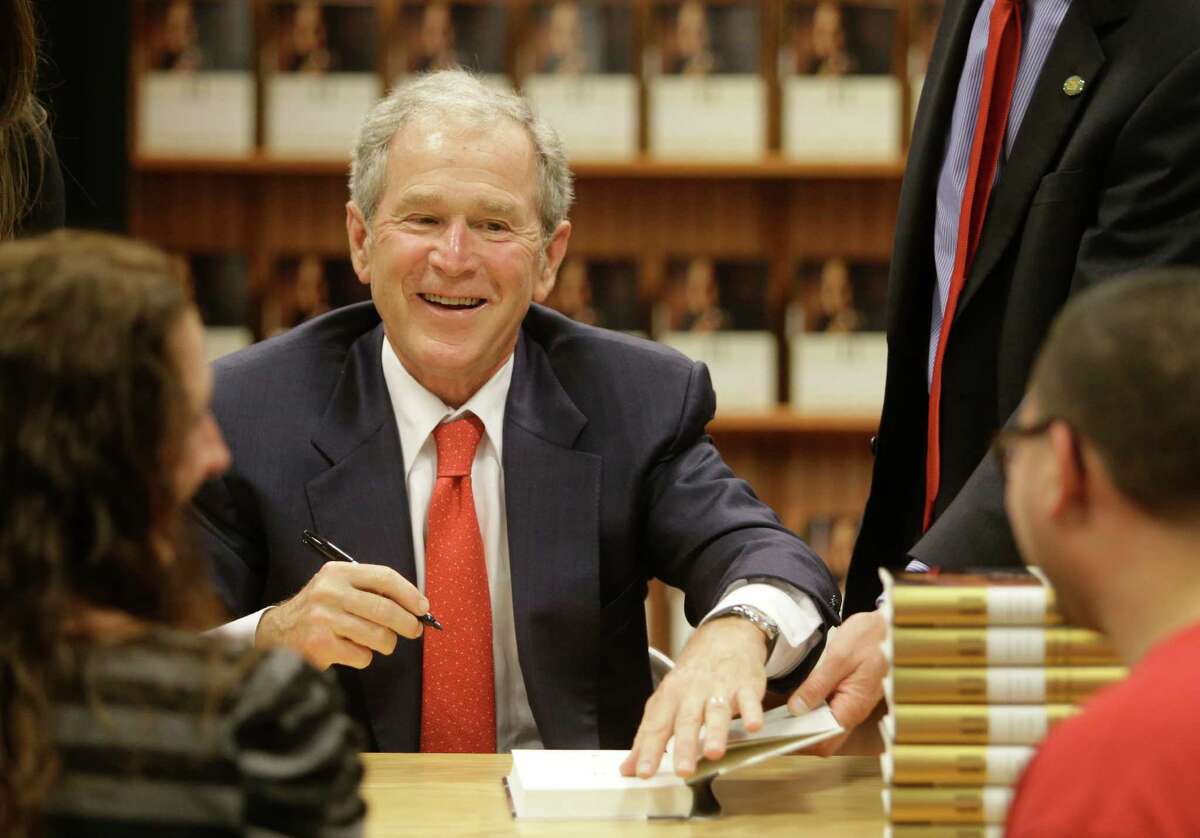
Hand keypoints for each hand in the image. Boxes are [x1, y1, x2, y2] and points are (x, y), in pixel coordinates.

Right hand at [256, 562, 425, 669]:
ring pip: (378, 636)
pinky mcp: (320, 645)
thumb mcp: (339, 586)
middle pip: (384, 609)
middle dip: (407, 623)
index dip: (409, 593)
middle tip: (414, 630)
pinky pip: (362, 656)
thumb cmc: (321, 608)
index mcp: (338, 572)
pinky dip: (364, 656)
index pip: (384, 577)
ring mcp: (324, 619)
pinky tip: (350, 649)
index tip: (423, 607)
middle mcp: (329, 592)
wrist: (278, 630)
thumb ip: (371, 590)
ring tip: (379, 641)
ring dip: (386, 643)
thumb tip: (415, 605)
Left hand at [620, 617, 766, 778]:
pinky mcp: (745, 686)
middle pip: (686, 721)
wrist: (723, 638)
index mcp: (670, 697)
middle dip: (684, 746)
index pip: (656, 726)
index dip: (648, 750)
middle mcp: (693, 693)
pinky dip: (751, 712)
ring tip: (713, 753)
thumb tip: (628, 767)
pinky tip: (752, 726)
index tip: (643, 772)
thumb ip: (648, 736)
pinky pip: (749, 699)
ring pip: (717, 712)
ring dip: (715, 732)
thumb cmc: (692, 676)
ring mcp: (720, 688)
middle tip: (682, 771)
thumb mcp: (666, 701)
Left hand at [786, 609, 887, 755]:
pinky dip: (814, 710)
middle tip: (774, 723)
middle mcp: (855, 711)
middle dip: (799, 734)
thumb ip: (818, 685)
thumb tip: (796, 709)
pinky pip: (831, 711)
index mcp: (853, 707)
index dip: (800, 742)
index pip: (825, 742)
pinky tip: (799, 700)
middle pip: (824, 737)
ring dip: (805, 722)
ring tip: (780, 713)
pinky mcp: (852, 695)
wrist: (890, 626)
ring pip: (826, 725)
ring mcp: (854, 705)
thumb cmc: (870, 638)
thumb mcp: (839, 657)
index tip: (778, 734)